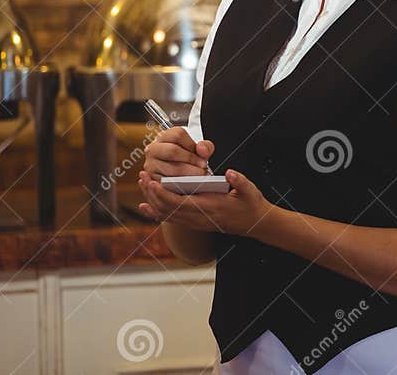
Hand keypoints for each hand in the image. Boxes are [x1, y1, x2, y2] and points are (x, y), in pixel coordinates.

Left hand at [137, 169, 277, 237]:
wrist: (254, 223)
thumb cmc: (250, 204)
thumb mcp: (250, 191)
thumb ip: (240, 181)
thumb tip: (230, 172)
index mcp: (210, 207)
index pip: (180, 203)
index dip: (163, 194)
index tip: (153, 181)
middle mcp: (199, 218)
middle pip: (168, 209)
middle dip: (152, 193)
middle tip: (142, 176)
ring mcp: (195, 222)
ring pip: (167, 214)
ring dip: (152, 199)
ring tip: (143, 183)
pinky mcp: (194, 223)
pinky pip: (171, 219)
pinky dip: (156, 212)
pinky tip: (146, 205)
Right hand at [142, 127, 212, 182]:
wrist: (174, 168)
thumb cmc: (185, 157)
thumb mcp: (196, 149)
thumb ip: (205, 147)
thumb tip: (203, 150)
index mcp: (165, 136)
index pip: (178, 135)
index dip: (192, 146)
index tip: (203, 156)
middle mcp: (154, 148)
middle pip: (173, 151)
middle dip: (191, 161)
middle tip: (203, 169)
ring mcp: (150, 163)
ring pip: (169, 169)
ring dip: (187, 175)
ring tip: (199, 178)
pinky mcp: (152, 178)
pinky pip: (166, 183)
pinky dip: (180, 185)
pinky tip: (189, 185)